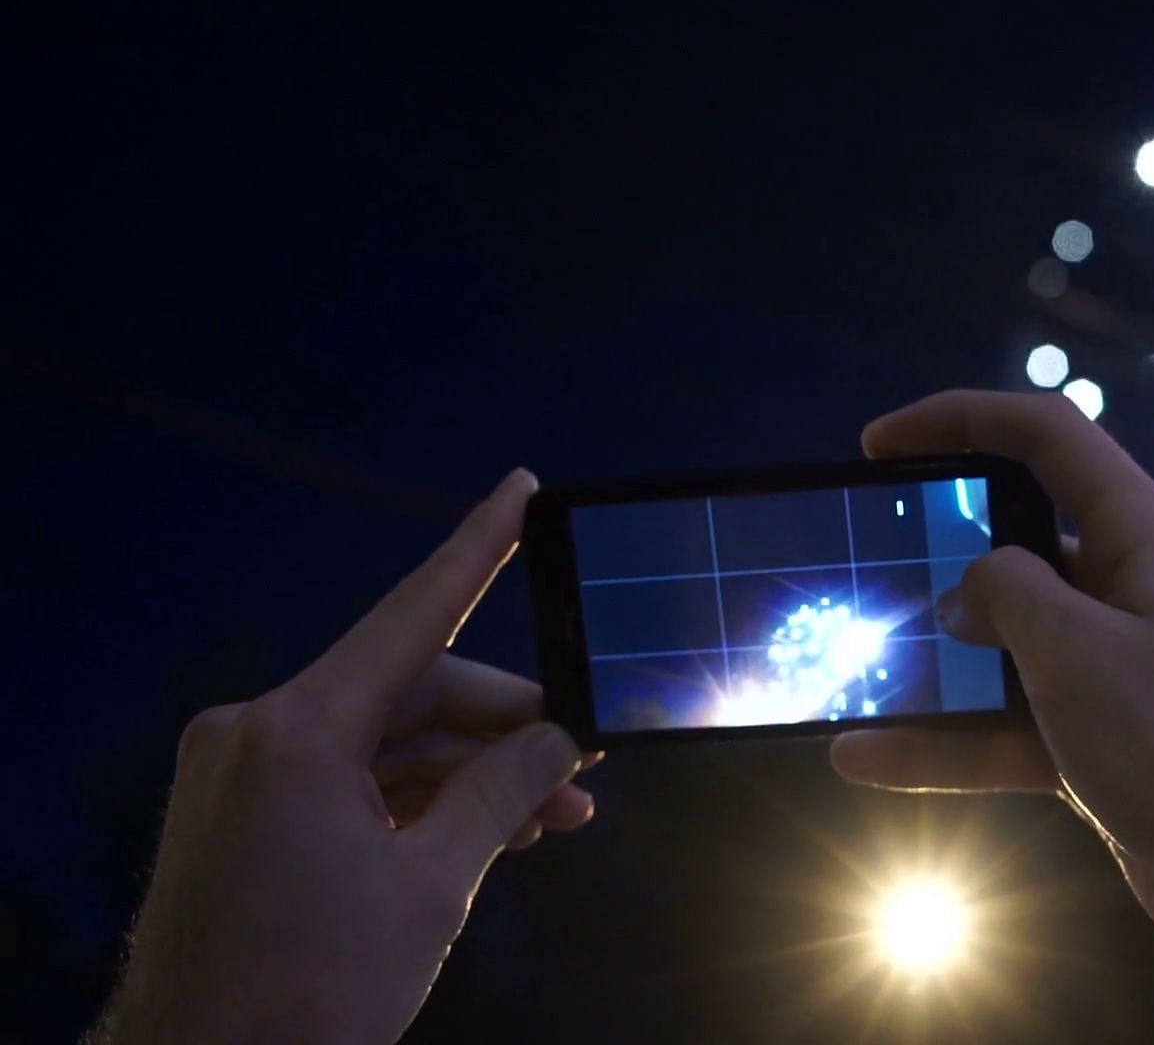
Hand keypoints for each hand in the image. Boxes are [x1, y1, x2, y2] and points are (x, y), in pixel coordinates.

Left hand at [96, 471, 596, 1044]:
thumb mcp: (433, 886)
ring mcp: (241, 776)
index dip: (476, 549)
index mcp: (295, 733)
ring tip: (552, 815)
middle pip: (410, 693)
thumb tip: (555, 739)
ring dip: (467, 776)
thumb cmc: (306, 997)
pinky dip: (415, 803)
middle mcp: (256, 735)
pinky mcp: (240, 817)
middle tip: (583, 757)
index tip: (518, 491)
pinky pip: (347, 782)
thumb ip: (502, 792)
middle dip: (502, 725)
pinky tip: (485, 834)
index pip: (412, 616)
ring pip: (383, 744)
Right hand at [830, 390, 1153, 961]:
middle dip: (942, 557)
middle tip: (872, 569)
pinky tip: (876, 757)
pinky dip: (953, 741)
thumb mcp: (1079, 652)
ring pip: (1014, 647)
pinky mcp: (1118, 743)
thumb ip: (1008, 596)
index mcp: (1149, 538)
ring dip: (939, 664)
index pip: (1050, 437)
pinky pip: (1018, 724)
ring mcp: (1130, 670)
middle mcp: (1143, 591)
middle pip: (1025, 544)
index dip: (961, 419)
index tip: (880, 443)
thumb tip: (967, 590)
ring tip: (860, 674)